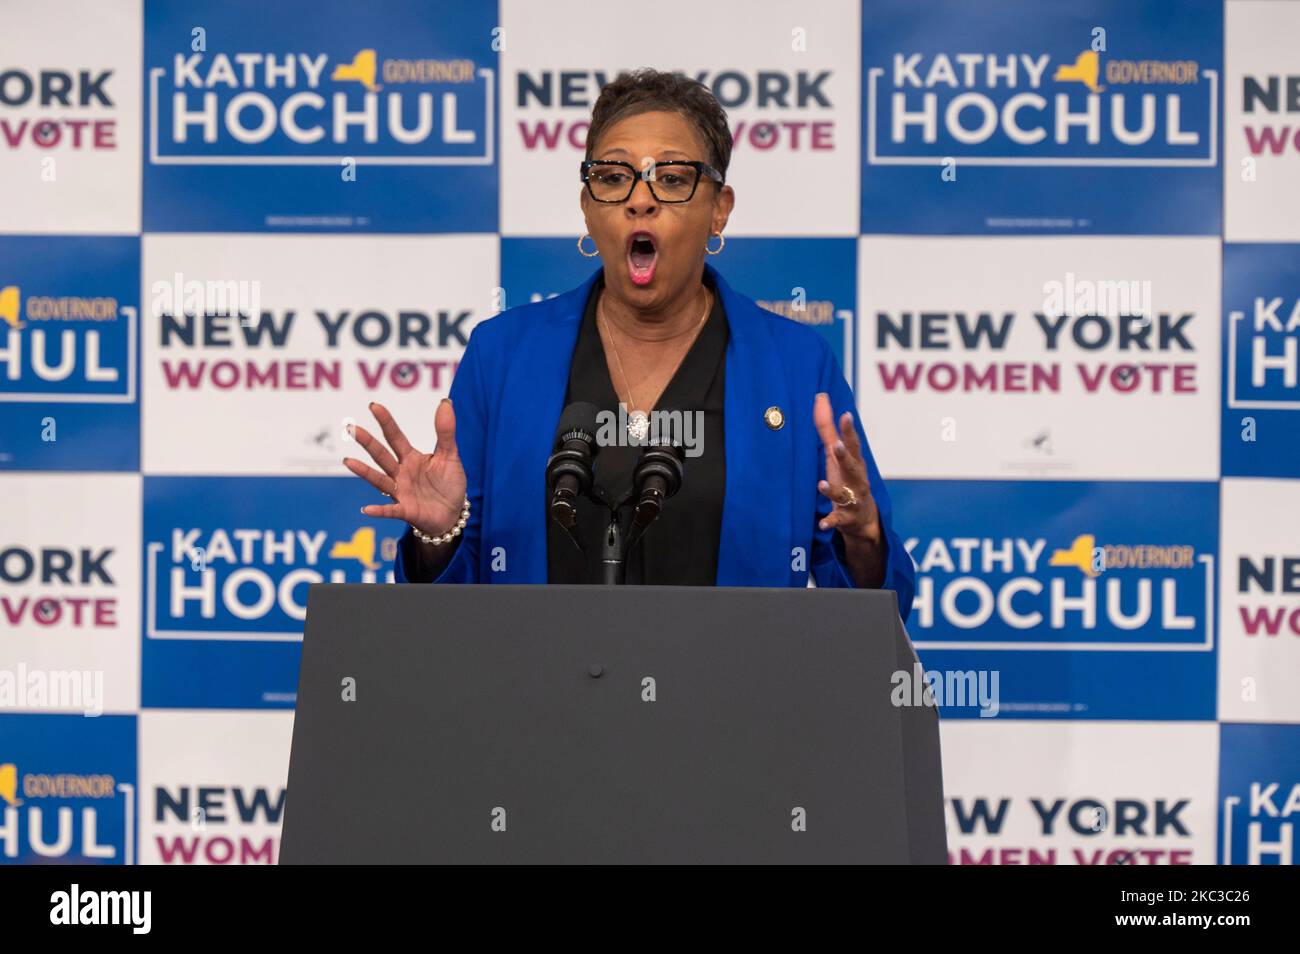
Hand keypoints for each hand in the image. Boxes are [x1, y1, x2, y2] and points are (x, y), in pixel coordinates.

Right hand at [344, 399, 466, 539]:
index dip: (386, 421)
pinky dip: (379, 510)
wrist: (453, 513)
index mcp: (411, 458)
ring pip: (379, 480)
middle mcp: (401, 473)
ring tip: (348, 461)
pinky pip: (391, 510)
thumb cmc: (448, 483)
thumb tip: (445, 401)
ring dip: (364, 472)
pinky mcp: (406, 511)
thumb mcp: (450, 455)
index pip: (395, 437)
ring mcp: (401, 492)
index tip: (374, 406)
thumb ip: (445, 431)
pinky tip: (367, 509)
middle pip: (382, 455)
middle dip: (367, 442)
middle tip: (351, 428)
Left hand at [813, 392, 881, 546]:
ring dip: (833, 489)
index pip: (853, 444)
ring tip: (821, 484)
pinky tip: (822, 523)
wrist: (864, 519)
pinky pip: (838, 520)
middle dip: (846, 456)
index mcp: (854, 462)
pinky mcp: (846, 518)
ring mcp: (853, 499)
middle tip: (837, 444)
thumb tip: (820, 396)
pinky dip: (830, 521)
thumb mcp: (836, 454)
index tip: (846, 415)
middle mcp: (857, 479)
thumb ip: (827, 428)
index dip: (850, 430)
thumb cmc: (847, 479)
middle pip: (853, 466)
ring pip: (844, 494)